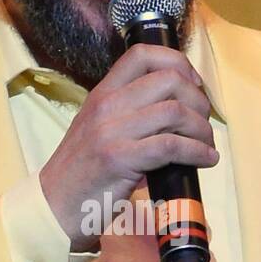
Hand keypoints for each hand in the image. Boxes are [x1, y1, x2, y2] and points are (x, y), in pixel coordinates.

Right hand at [38, 42, 217, 251]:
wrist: (53, 207)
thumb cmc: (81, 174)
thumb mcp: (98, 131)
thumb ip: (129, 116)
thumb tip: (177, 113)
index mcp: (101, 94)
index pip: (142, 55)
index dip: (178, 63)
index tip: (194, 85)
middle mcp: (106, 105)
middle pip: (169, 80)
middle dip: (198, 101)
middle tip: (203, 123)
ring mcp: (111, 131)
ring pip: (175, 111)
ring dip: (201, 129)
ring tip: (206, 145)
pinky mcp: (120, 159)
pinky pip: (171, 146)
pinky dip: (197, 152)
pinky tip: (206, 160)